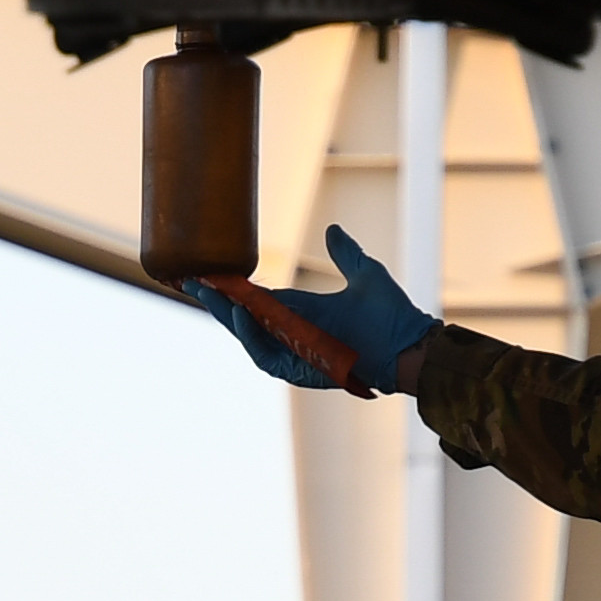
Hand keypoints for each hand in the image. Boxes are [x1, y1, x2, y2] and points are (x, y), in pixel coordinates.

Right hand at [188, 224, 440, 396]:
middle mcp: (293, 335)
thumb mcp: (365, 274)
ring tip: (212, 296)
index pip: (256, 301)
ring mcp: (296, 354)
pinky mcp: (301, 370)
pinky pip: (267, 356)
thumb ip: (346, 254)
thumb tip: (334, 230)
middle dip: (216, 302)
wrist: (409, 345)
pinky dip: (252, 337)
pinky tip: (240, 317)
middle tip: (191, 281)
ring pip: (250, 338)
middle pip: (244, 320)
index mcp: (301, 313)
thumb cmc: (392, 316)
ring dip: (229, 319)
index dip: (231, 289)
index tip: (207, 272)